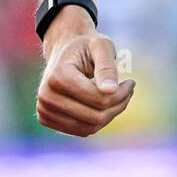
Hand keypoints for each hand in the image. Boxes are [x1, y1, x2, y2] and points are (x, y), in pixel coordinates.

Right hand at [36, 8, 134, 136]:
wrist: (64, 48)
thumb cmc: (86, 46)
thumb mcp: (102, 46)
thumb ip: (106, 67)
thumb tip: (111, 91)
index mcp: (58, 77)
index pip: (98, 99)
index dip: (121, 93)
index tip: (131, 81)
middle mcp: (46, 97)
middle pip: (94, 116)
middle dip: (118, 105)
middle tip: (129, 90)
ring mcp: (44, 110)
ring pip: (89, 128)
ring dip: (110, 115)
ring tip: (120, 97)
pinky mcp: (46, 119)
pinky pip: (82, 130)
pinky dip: (98, 120)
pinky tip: (104, 103)